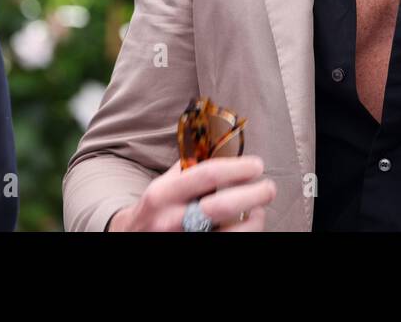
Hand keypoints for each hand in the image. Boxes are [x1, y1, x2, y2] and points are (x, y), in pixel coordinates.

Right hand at [108, 156, 277, 231]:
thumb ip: (190, 168)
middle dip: (253, 195)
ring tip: (259, 210)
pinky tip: (247, 225)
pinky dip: (244, 234)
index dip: (237, 169)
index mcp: (163, 194)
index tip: (257, 165)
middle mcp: (170, 221)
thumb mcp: (164, 184)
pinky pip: (228, 244)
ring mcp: (182, 240)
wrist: (131, 237)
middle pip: (221, 208)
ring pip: (230, 234)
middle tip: (268, 188)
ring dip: (253, 221)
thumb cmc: (156, 207)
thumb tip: (226, 149)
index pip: (207, 176)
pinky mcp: (192, 252)